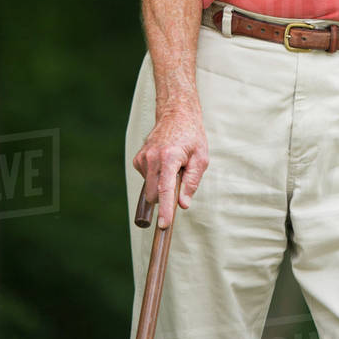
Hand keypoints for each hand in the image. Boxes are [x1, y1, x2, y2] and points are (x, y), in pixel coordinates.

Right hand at [132, 94, 208, 228]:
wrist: (176, 113)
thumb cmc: (192, 136)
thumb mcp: (201, 157)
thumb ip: (192, 182)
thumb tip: (183, 204)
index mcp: (170, 157)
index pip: (166, 190)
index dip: (165, 210)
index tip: (163, 225)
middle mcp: (153, 158)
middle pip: (155, 195)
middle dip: (166, 197)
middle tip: (181, 177)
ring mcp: (143, 158)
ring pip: (151, 188)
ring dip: (162, 184)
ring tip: (174, 164)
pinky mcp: (138, 159)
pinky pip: (147, 179)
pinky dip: (156, 177)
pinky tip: (165, 162)